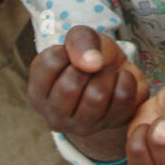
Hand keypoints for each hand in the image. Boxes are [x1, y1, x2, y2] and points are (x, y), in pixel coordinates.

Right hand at [27, 25, 148, 139]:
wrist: (118, 72)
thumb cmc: (90, 57)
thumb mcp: (80, 38)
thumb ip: (79, 41)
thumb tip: (92, 64)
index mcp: (38, 92)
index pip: (50, 64)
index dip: (68, 51)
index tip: (72, 56)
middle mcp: (54, 115)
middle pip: (69, 88)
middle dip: (88, 67)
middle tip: (93, 65)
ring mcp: (81, 126)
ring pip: (97, 97)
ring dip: (107, 74)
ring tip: (106, 72)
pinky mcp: (110, 124)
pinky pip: (122, 98)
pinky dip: (126, 79)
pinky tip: (121, 80)